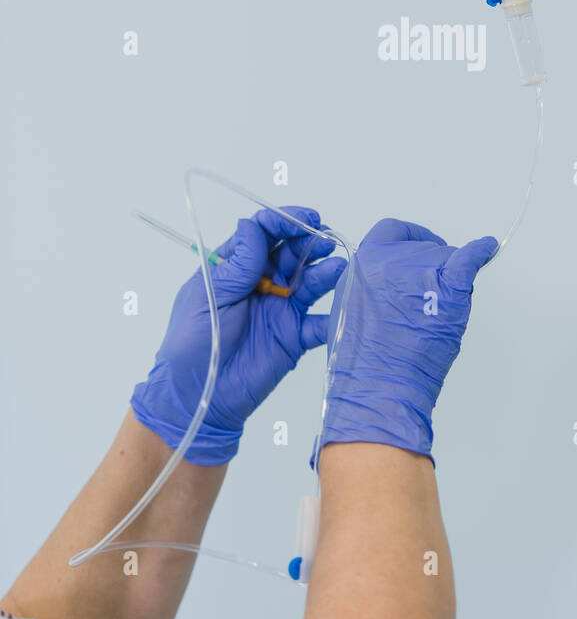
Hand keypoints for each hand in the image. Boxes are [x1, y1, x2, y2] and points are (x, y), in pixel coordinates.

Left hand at [131, 207, 344, 464]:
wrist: (197, 399)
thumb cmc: (192, 345)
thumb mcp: (208, 299)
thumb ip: (235, 266)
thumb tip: (253, 224)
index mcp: (235, 268)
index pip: (263, 234)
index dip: (284, 221)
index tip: (305, 218)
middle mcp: (263, 282)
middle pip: (292, 253)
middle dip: (309, 242)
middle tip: (323, 240)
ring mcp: (282, 309)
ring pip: (311, 282)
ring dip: (325, 272)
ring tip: (335, 268)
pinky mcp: (295, 337)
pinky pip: (320, 322)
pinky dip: (334, 314)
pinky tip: (343, 305)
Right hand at [315, 218, 496, 462]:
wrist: (378, 387)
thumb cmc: (363, 362)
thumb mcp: (351, 308)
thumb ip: (372, 285)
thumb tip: (395, 281)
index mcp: (362, 264)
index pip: (392, 231)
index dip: (410, 237)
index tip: (419, 244)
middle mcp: (390, 261)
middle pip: (425, 248)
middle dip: (431, 268)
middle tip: (430, 297)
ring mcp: (420, 273)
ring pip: (447, 259)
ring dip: (447, 280)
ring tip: (436, 313)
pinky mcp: (447, 289)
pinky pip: (468, 260)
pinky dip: (481, 253)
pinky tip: (487, 247)